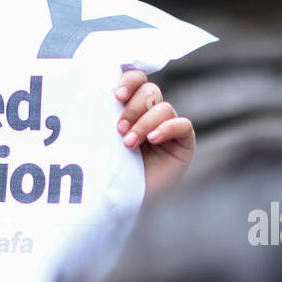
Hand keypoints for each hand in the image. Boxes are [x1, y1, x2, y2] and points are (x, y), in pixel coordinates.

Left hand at [114, 68, 194, 198]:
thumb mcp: (105, 140)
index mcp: (131, 107)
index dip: (129, 81)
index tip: (116, 96)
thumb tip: (97, 92)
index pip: (136, 80)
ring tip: (129, 144)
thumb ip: (106, 117)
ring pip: (163, 107)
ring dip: (144, 124)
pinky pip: (182, 125)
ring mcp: (169, 127)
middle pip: (150, 90)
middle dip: (133, 107)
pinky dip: (167, 128)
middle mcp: (151, 114)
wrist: (123, 202)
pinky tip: (153, 139)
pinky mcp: (183, 142)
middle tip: (118, 128)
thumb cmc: (110, 171)